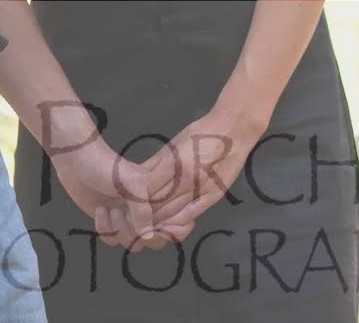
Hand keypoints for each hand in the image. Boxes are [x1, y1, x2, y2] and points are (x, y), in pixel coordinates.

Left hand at [52, 139, 162, 250]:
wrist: (77, 161)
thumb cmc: (107, 166)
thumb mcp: (131, 184)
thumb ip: (142, 211)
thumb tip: (149, 237)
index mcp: (157, 197)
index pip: (172, 225)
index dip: (164, 232)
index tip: (150, 228)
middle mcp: (144, 210)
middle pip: (151, 240)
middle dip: (135, 233)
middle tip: (122, 213)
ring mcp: (127, 217)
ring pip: (131, 243)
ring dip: (119, 230)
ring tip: (111, 210)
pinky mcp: (109, 222)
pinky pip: (112, 239)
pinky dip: (104, 229)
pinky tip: (99, 210)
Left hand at [136, 106, 265, 244]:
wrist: (234, 130)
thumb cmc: (202, 131)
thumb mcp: (174, 143)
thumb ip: (155, 162)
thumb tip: (137, 177)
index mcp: (175, 163)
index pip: (148, 188)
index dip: (133, 198)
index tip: (124, 203)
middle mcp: (187, 180)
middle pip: (157, 204)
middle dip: (141, 213)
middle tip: (129, 218)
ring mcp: (201, 190)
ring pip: (172, 214)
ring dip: (156, 221)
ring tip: (143, 225)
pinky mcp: (213, 197)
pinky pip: (190, 217)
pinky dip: (176, 224)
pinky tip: (166, 228)